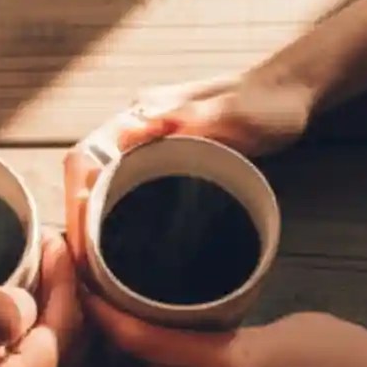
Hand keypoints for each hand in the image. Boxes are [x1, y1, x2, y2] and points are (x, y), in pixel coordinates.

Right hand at [0, 234, 84, 366]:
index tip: (54, 240)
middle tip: (52, 252)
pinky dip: (40, 350)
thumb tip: (25, 302)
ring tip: (41, 277)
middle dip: (66, 300)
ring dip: (56, 324)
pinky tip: (22, 320)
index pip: (63, 333)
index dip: (64, 283)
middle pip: (72, 354)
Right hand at [64, 72, 313, 265]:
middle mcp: (138, 131)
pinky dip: (124, 223)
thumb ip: (186, 117)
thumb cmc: (266, 104)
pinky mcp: (170, 163)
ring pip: (107, 191)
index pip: (83, 159)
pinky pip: (134, 195)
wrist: (291, 94)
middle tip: (90, 271)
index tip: (82, 241)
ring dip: (98, 227)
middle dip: (81, 224)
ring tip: (100, 272)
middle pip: (88, 181)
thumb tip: (130, 127)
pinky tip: (130, 252)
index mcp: (142, 114)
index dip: (76, 201)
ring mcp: (152, 147)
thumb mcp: (232, 112)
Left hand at [85, 295, 366, 366]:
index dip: (115, 322)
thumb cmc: (343, 352)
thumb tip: (199, 316)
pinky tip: (204, 356)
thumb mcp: (284, 322)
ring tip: (159, 322)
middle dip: (136, 342)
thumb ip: (232, 324)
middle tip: (122, 300)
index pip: (153, 346)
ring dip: (166, 362)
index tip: (89, 295)